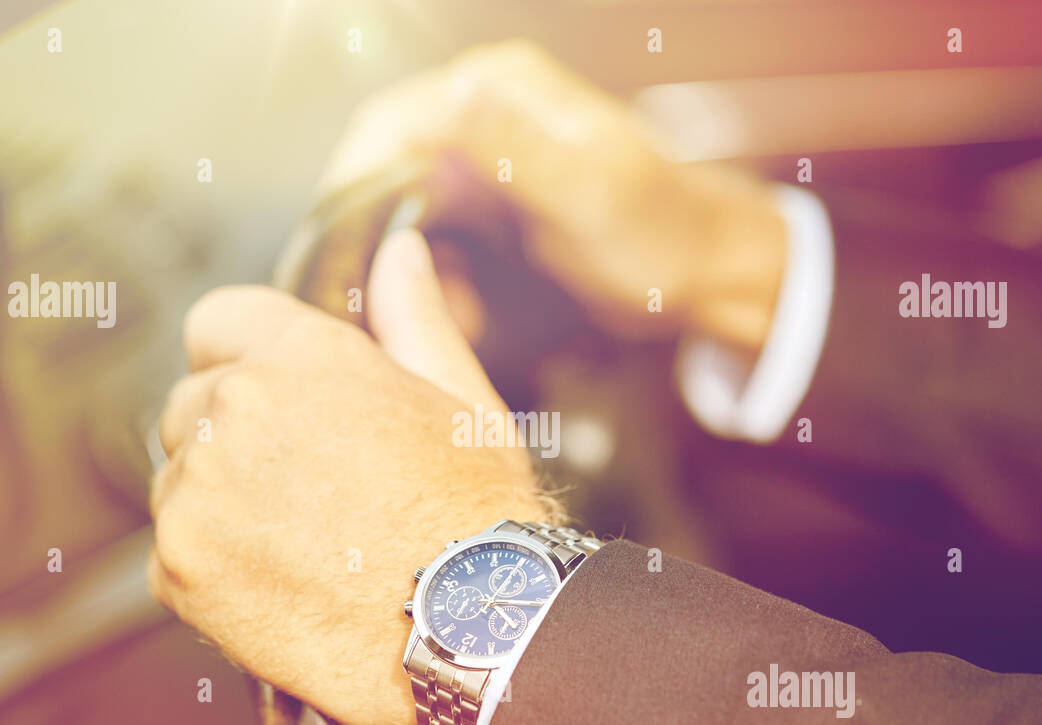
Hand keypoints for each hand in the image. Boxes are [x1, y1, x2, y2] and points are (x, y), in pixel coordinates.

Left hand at [148, 229, 555, 724]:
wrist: (471, 632)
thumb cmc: (477, 517)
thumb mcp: (460, 400)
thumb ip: (412, 316)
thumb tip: (400, 250)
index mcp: (301, 356)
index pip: (217, 320)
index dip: (246, 356)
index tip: (277, 398)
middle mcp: (233, 410)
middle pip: (191, 405)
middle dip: (235, 436)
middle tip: (310, 489)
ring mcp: (197, 493)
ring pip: (179, 481)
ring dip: (220, 505)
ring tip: (305, 544)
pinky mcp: (179, 568)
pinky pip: (175, 552)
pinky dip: (214, 570)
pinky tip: (284, 585)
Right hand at [318, 39, 786, 348]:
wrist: (704, 269)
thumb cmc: (660, 231)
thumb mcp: (587, 191)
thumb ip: (517, 145)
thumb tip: (454, 95)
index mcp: (498, 89)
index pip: (388, 125)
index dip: (352, 191)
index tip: (337, 259)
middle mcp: (480, 112)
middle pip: (384, 168)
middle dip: (377, 241)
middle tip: (376, 307)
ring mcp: (483, 157)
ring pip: (404, 209)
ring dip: (407, 269)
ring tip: (439, 318)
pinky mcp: (490, 203)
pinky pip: (434, 237)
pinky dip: (436, 278)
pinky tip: (461, 315)